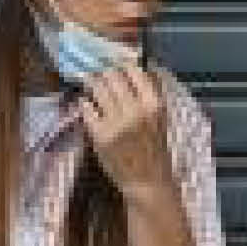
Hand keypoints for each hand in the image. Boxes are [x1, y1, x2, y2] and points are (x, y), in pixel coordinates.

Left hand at [80, 65, 177, 206]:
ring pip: (98, 89)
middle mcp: (135, 109)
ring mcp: (115, 122)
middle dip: (104, 73)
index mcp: (154, 103)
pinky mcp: (99, 134)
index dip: (121, 65)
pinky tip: (88, 105)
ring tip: (90, 82)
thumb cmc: (154, 148)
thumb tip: (132, 67)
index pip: (134, 70)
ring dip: (93, 83)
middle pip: (112, 76)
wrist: (147, 180)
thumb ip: (149, 94)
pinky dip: (86, 103)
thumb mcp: (160, 117)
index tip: (115, 64)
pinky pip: (87, 108)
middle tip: (99, 73)